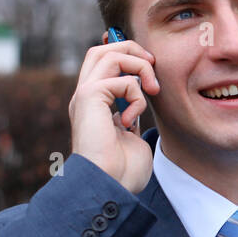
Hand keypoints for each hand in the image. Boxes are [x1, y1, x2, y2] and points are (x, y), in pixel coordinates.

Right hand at [68, 32, 159, 192]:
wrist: (109, 187)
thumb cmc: (122, 172)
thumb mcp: (131, 135)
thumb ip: (132, 113)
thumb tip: (141, 97)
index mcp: (94, 105)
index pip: (103, 63)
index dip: (126, 55)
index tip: (150, 68)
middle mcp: (86, 96)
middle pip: (102, 50)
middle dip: (131, 49)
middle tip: (153, 66)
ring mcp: (85, 96)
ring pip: (108, 54)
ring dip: (138, 65)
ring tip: (152, 89)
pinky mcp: (89, 98)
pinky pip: (120, 78)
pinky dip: (136, 95)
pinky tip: (132, 120)